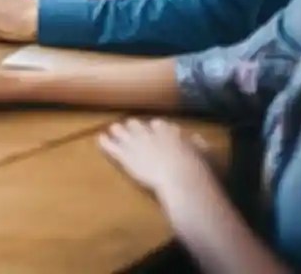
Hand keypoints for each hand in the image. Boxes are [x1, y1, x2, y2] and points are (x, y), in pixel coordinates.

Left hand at [98, 119, 214, 194]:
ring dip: (117, 132)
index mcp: (167, 131)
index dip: (154, 129)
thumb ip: (197, 144)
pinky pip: (110, 145)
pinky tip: (100, 140)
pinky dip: (104, 142)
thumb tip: (197, 139)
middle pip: (135, 124)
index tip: (154, 132)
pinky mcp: (124, 155)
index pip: (157, 124)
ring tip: (113, 132)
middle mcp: (148, 133)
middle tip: (131, 132)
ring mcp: (134, 143)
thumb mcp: (200, 152)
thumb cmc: (193, 167)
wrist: (178, 176)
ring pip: (120, 131)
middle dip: (133, 128)